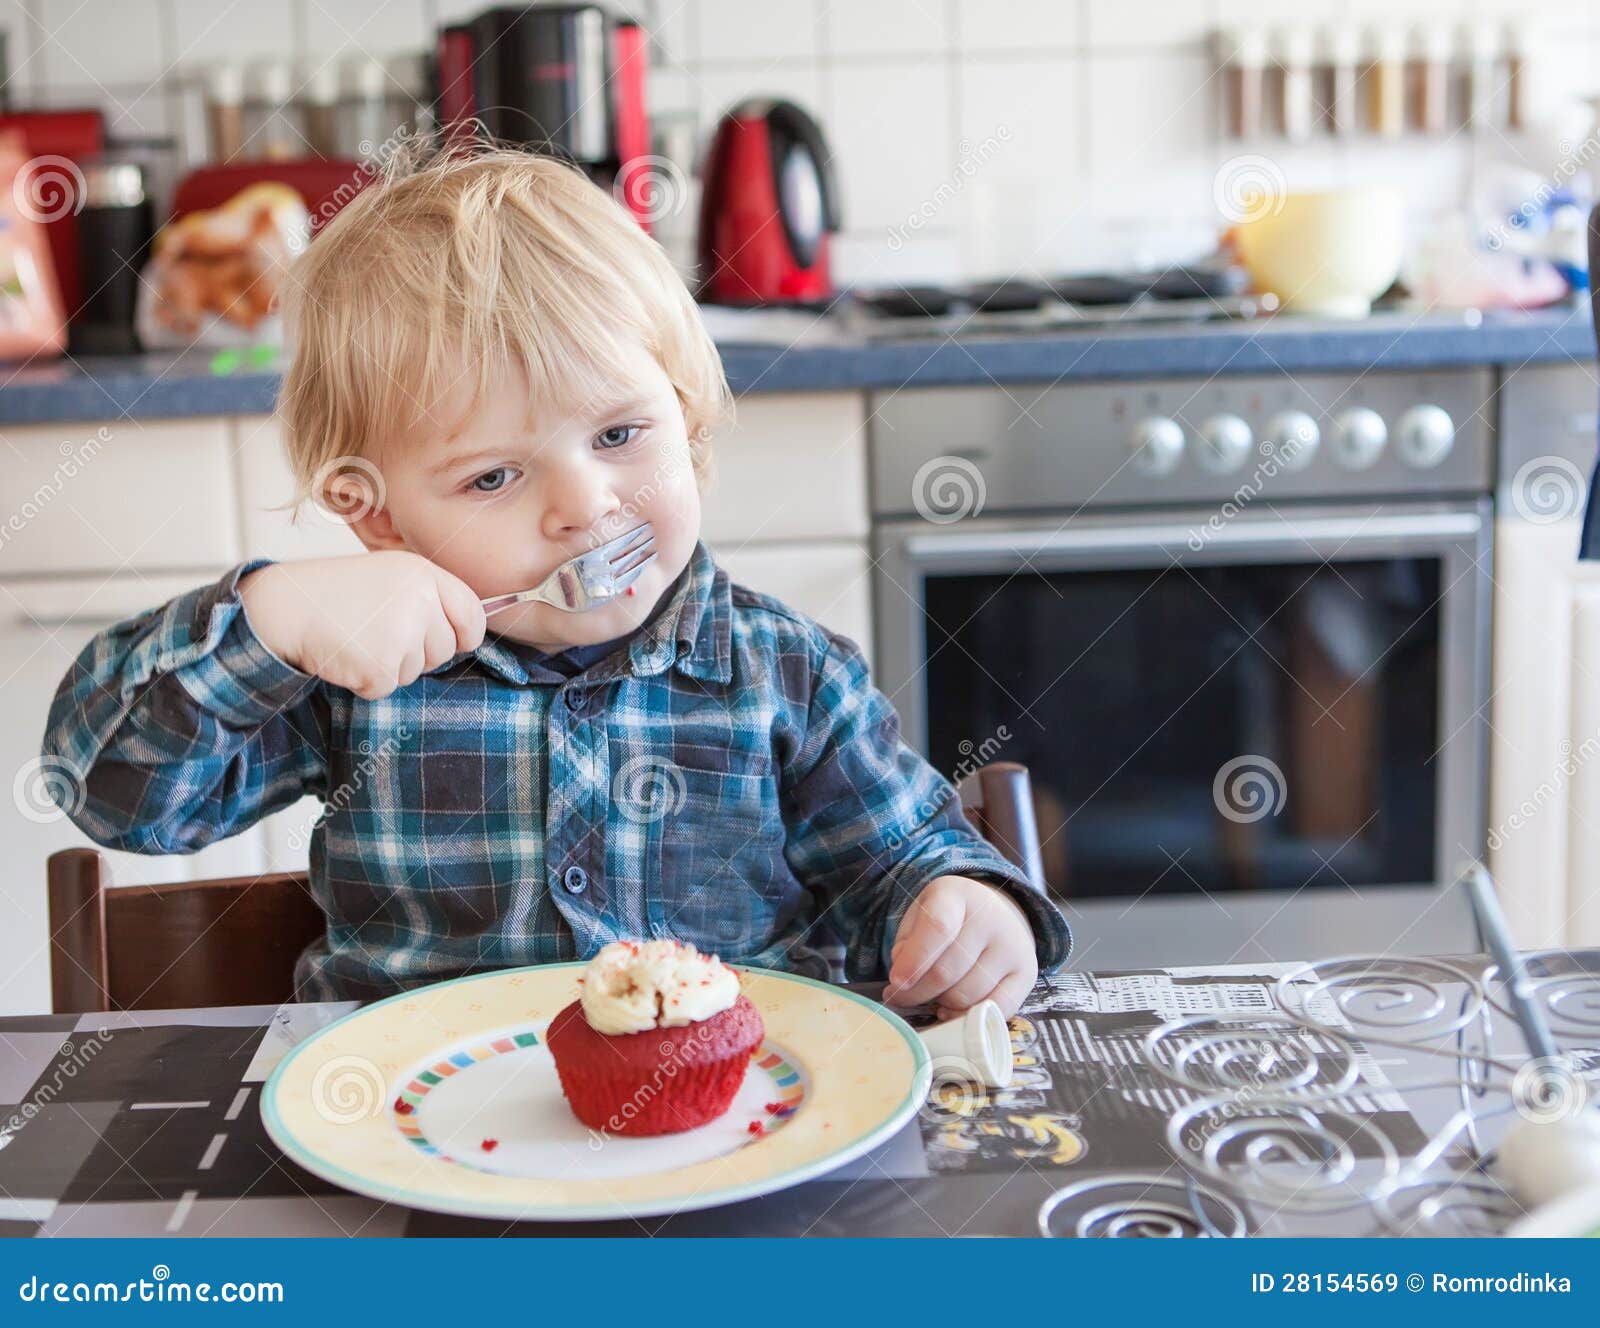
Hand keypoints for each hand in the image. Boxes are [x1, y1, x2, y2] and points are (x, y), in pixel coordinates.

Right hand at [239, 552, 485, 699]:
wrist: (284, 607)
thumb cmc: (336, 594)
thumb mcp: (390, 578)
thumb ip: (428, 599)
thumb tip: (465, 635)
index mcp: (424, 574)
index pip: (472, 613)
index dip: (465, 634)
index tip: (455, 641)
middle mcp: (419, 601)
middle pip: (445, 649)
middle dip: (418, 653)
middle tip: (379, 633)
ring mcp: (402, 634)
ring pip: (417, 671)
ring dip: (390, 666)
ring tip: (358, 638)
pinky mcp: (381, 665)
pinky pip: (389, 687)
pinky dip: (367, 681)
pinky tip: (347, 655)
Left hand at [884, 875, 1037, 1018]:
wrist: (991, 914)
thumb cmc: (946, 919)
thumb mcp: (918, 918)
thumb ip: (905, 945)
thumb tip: (904, 980)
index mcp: (957, 894)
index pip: (938, 928)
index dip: (915, 961)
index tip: (896, 983)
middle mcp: (991, 917)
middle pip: (947, 972)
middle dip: (917, 993)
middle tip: (901, 997)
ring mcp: (1013, 946)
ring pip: (967, 996)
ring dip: (941, 1004)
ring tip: (932, 994)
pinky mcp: (1027, 972)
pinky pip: (995, 1009)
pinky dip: (968, 1016)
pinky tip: (951, 1008)